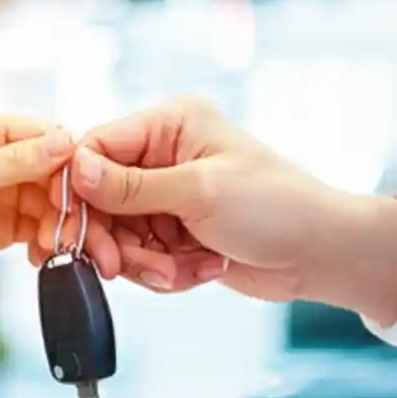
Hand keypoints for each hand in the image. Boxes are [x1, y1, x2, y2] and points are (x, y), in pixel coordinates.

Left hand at [0, 111, 73, 295]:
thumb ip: (14, 160)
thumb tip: (64, 140)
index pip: (46, 134)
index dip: (67, 164)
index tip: (74, 197)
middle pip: (55, 171)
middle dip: (67, 202)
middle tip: (70, 233)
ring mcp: (3, 188)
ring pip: (53, 201)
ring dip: (60, 226)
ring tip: (53, 249)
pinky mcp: (6, 220)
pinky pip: (41, 226)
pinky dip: (48, 240)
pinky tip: (40, 256)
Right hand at [41, 96, 396, 323]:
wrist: (320, 254)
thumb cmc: (277, 207)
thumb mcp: (200, 192)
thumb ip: (132, 186)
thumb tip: (76, 169)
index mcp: (171, 125)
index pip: (97, 148)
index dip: (81, 190)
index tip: (76, 228)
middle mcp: (165, 156)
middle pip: (101, 199)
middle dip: (115, 238)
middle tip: (120, 267)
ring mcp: (170, 196)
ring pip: (120, 234)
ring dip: (144, 262)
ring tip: (177, 272)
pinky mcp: (177, 232)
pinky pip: (144, 256)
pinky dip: (164, 271)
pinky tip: (199, 270)